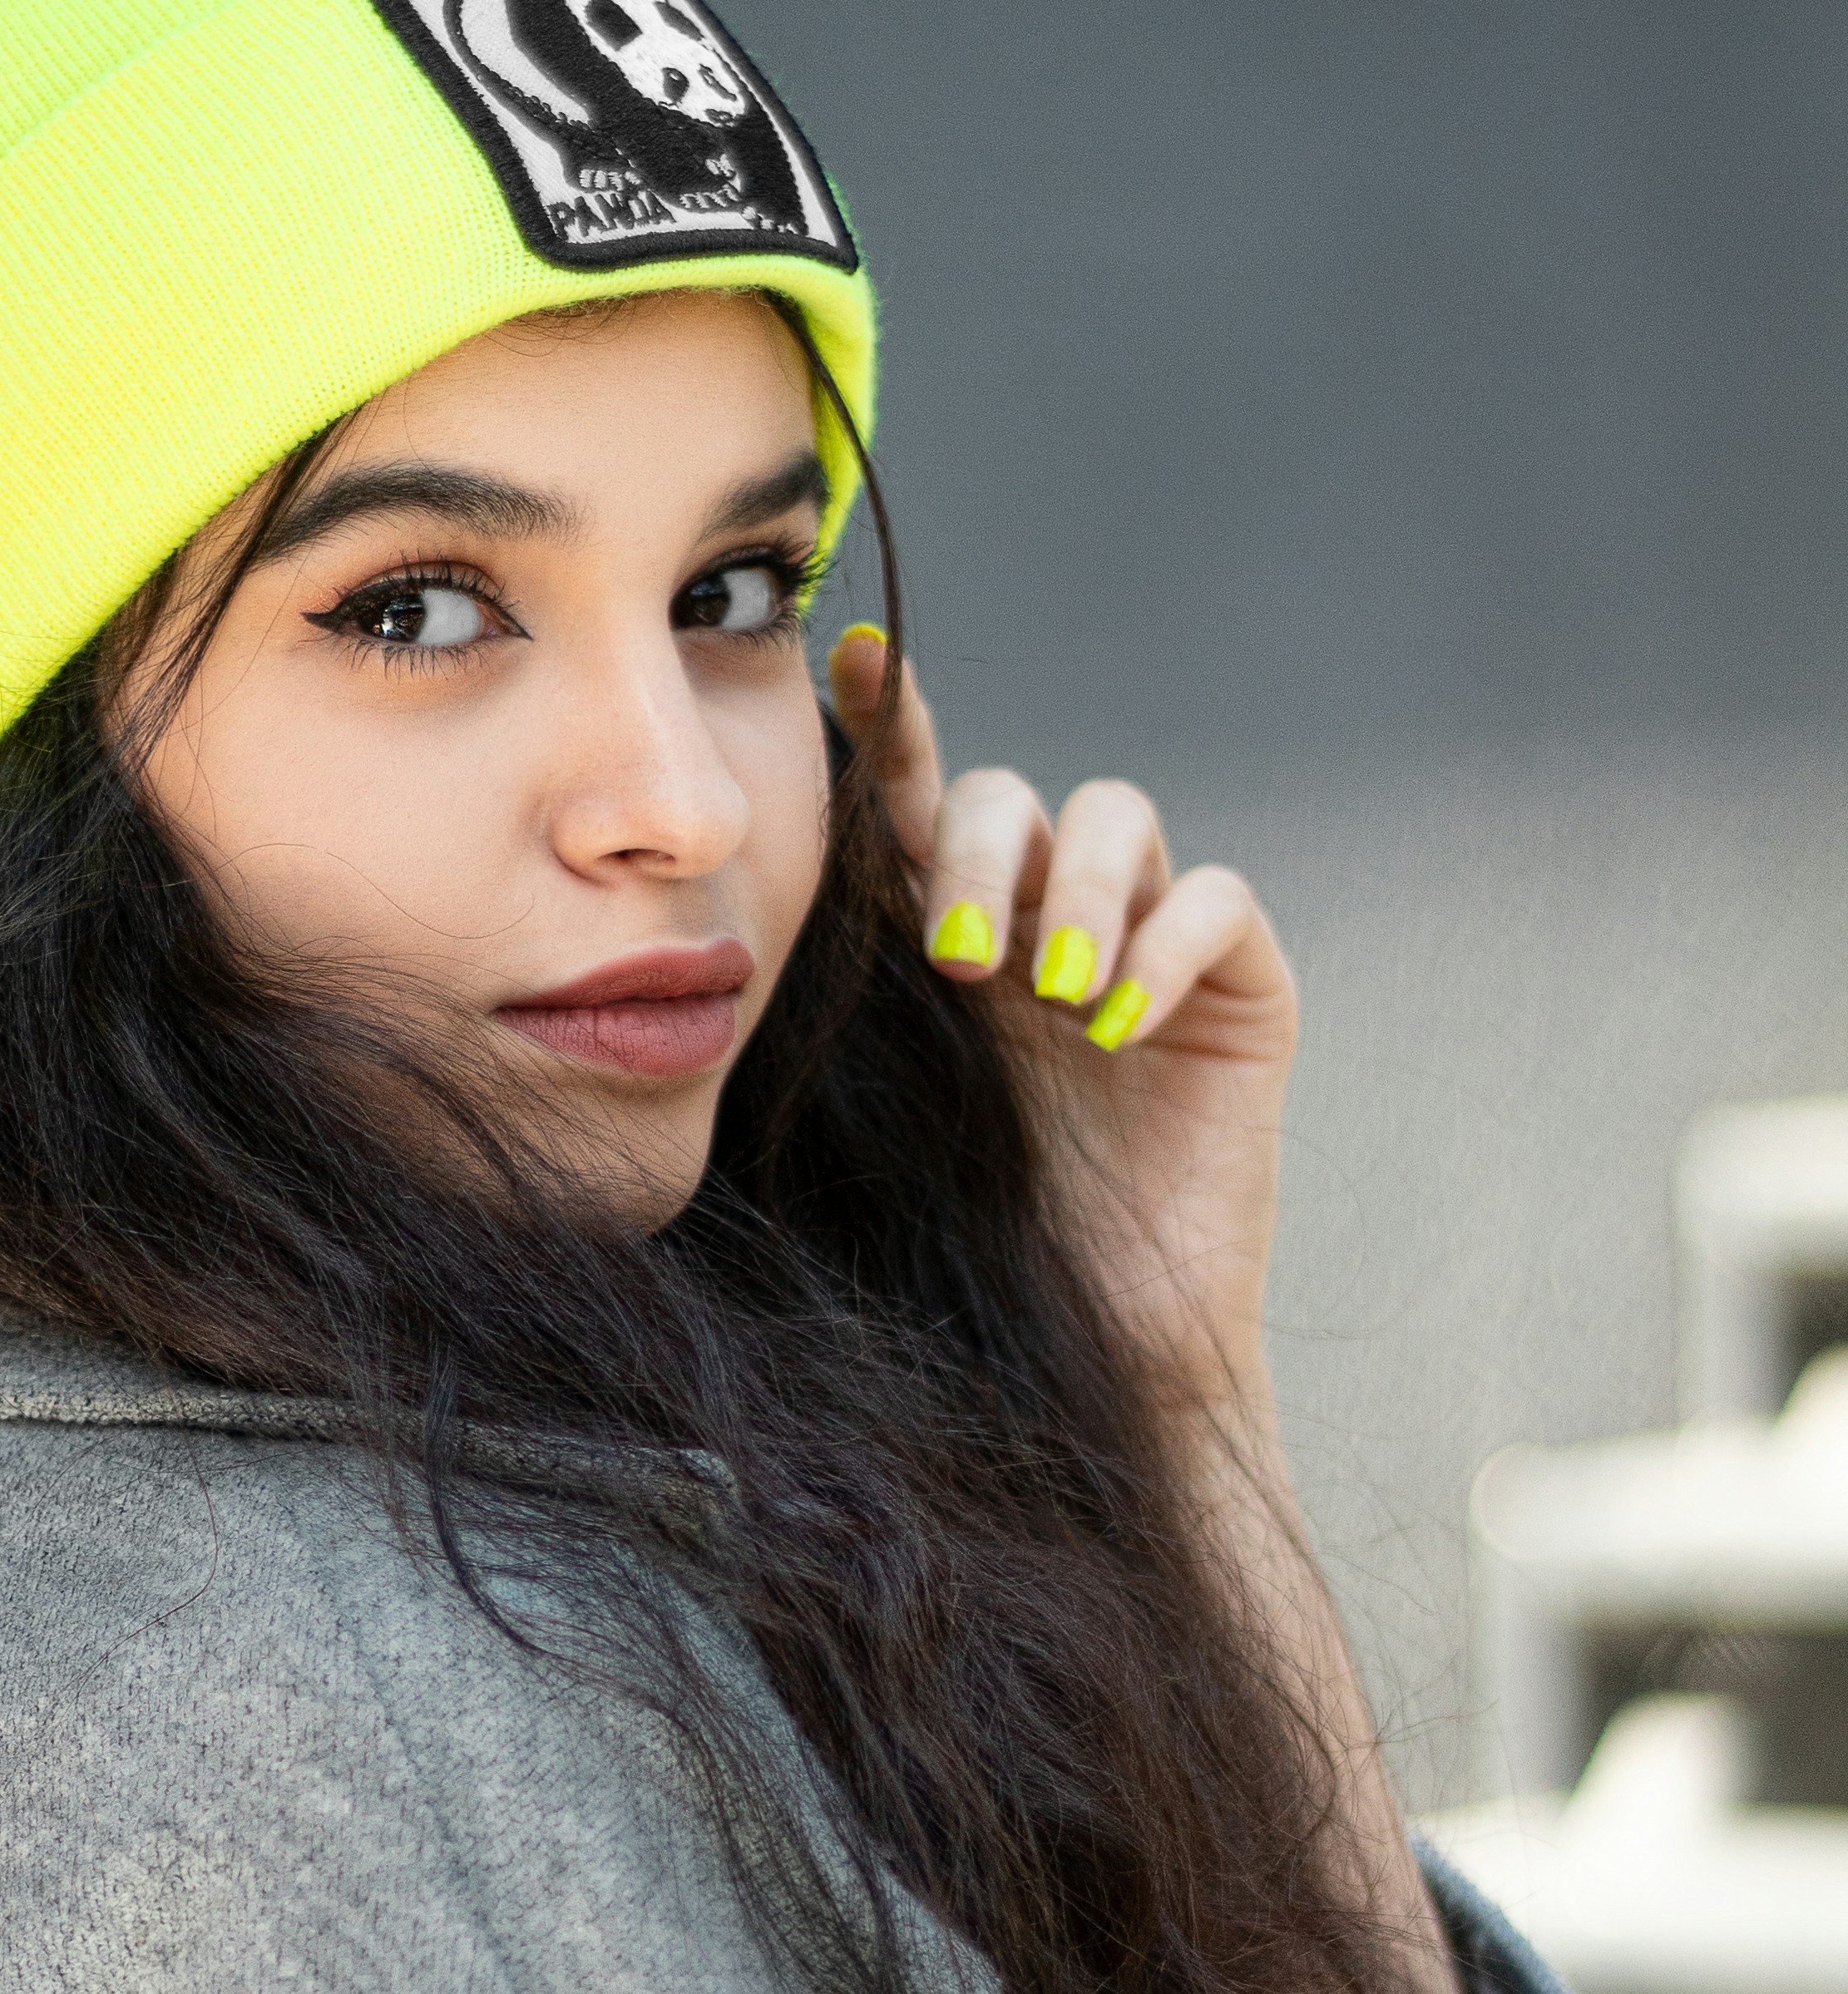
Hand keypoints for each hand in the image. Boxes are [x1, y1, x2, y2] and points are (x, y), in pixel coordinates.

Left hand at [828, 633, 1294, 1418]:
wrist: (1108, 1331)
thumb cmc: (997, 1232)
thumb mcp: (905, 1100)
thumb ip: (862, 1000)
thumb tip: (750, 925)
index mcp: (964, 936)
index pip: (920, 804)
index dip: (891, 727)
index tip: (852, 663)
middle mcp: (1056, 917)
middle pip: (1012, 796)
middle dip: (979, 851)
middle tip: (959, 954)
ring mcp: (1156, 941)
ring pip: (1116, 815)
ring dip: (1073, 889)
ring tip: (1049, 989)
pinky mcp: (1243, 985)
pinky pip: (1216, 899)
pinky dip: (1163, 946)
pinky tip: (1118, 1023)